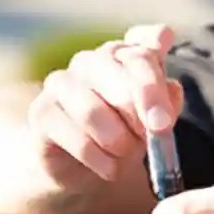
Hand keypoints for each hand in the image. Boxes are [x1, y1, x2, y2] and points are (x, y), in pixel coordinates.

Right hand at [27, 24, 185, 182]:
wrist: (82, 169)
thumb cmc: (122, 137)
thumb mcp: (152, 123)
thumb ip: (166, 104)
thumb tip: (172, 90)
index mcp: (124, 54)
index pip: (145, 45)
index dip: (156, 75)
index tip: (163, 107)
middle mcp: (91, 60)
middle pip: (125, 70)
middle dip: (145, 109)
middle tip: (152, 138)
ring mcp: (61, 82)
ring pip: (95, 110)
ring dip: (119, 141)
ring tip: (125, 156)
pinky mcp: (41, 112)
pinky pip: (77, 138)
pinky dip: (100, 159)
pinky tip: (108, 168)